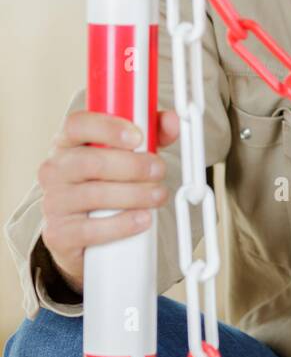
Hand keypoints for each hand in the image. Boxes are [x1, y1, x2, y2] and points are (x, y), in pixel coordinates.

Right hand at [37, 109, 179, 295]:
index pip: (77, 124)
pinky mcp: (59, 234)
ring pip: (94, 195)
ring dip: (135, 195)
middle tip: (159, 171)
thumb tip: (171, 122)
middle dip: (133, 166)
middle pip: (90, 161)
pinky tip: (142, 219)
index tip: (138, 136)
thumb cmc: (104, 185)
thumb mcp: (127, 155)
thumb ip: (151, 134)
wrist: (83, 234)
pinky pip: (90, 229)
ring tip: (158, 195)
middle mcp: (54, 170)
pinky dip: (122, 224)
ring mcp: (53, 202)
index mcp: (67, 143)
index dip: (108, 128)